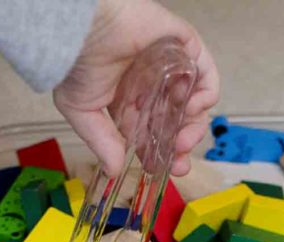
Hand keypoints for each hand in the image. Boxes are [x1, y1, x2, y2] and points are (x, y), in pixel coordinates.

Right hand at [53, 0, 219, 176]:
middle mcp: (150, 84)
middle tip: (180, 161)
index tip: (167, 170)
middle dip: (181, 145)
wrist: (86, 30)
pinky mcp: (184, 48)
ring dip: (193, 125)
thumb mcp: (81, 112)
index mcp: (127, 100)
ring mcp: (169, 66)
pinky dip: (206, 95)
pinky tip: (193, 108)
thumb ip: (102, 142)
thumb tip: (114, 171)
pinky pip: (205, 74)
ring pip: (193, 102)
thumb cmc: (77, 64)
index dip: (162, 152)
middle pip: (177, 121)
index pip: (152, 131)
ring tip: (184, 139)